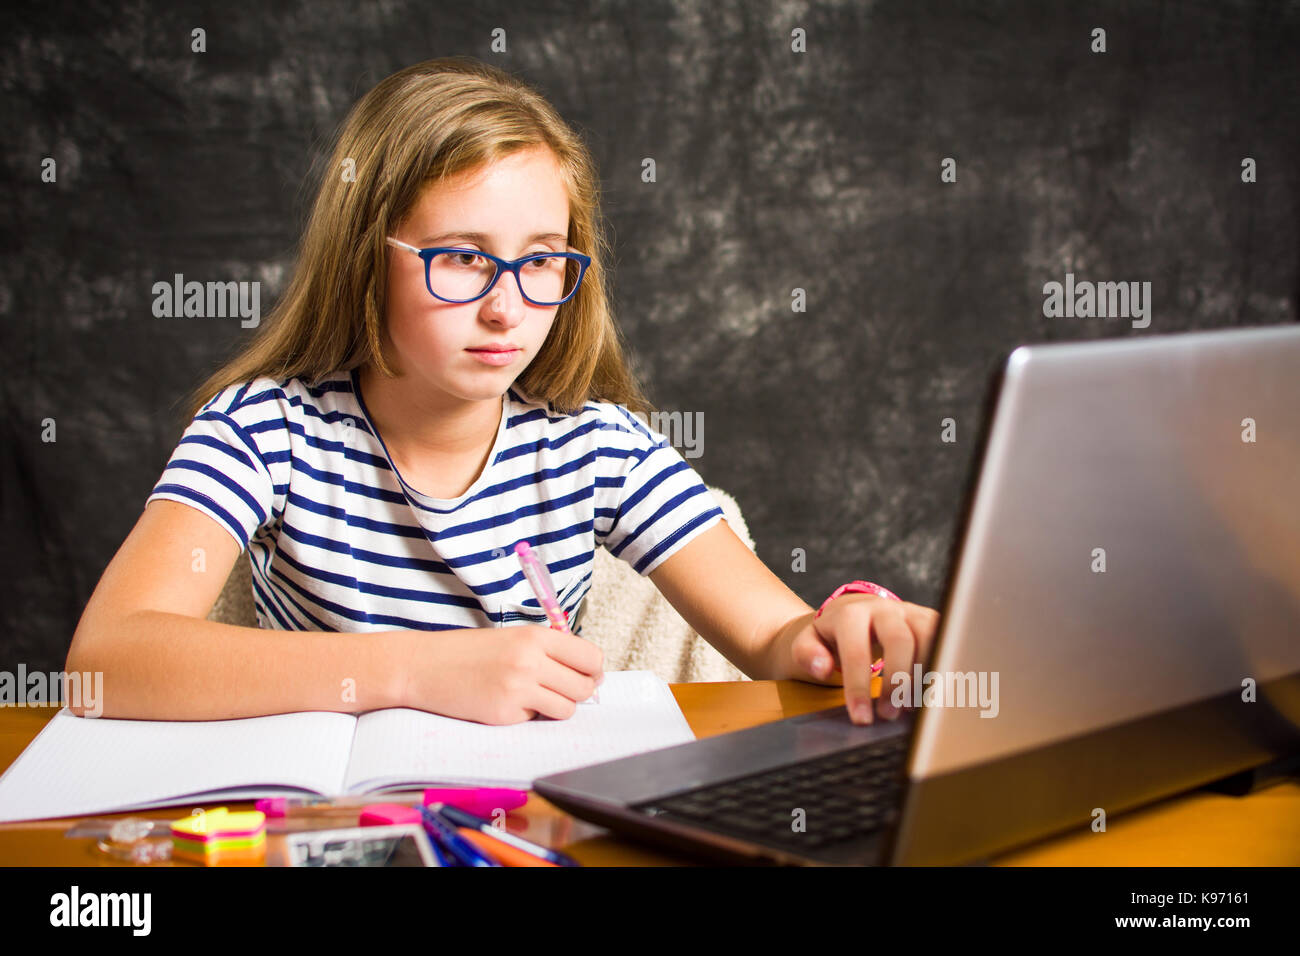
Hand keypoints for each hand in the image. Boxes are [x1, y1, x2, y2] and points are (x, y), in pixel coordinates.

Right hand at [400, 625, 603, 723]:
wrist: (424, 665)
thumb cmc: (467, 651)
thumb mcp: (512, 638)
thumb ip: (548, 650)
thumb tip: (587, 672)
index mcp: (535, 637)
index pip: (590, 657)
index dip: (593, 670)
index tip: (587, 674)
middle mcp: (530, 661)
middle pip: (584, 687)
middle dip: (579, 692)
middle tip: (562, 689)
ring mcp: (518, 689)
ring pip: (567, 709)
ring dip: (557, 707)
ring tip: (536, 697)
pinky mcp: (505, 714)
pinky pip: (536, 720)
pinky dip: (529, 715)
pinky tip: (509, 703)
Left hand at [787, 594, 939, 724]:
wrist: (852, 613)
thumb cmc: (830, 636)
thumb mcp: (807, 643)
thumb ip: (808, 655)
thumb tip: (822, 668)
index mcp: (850, 613)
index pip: (856, 649)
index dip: (858, 686)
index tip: (861, 718)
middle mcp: (883, 608)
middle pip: (899, 640)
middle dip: (896, 682)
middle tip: (888, 715)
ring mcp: (909, 612)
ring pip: (929, 637)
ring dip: (924, 676)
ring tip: (911, 707)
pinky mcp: (928, 619)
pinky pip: (944, 639)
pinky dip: (941, 667)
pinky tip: (930, 693)